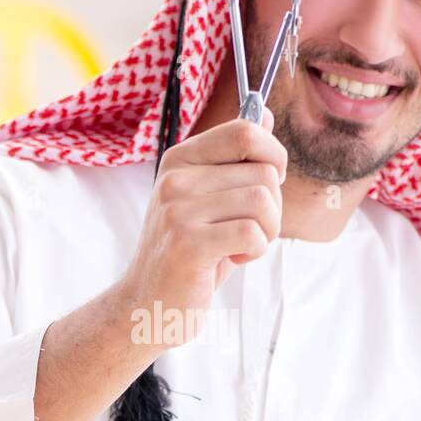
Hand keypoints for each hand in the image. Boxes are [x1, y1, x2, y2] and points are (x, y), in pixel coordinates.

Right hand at [115, 108, 285, 345]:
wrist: (147, 305)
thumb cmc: (187, 254)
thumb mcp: (209, 200)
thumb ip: (235, 160)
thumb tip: (265, 115)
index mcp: (180, 160)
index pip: (246, 130)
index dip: (274, 155)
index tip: (270, 183)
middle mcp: (176, 179)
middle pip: (263, 172)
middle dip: (273, 207)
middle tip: (248, 230)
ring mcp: (177, 210)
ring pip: (262, 201)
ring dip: (267, 231)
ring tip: (241, 246)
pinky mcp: (187, 243)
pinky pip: (252, 233)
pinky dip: (255, 251)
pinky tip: (231, 259)